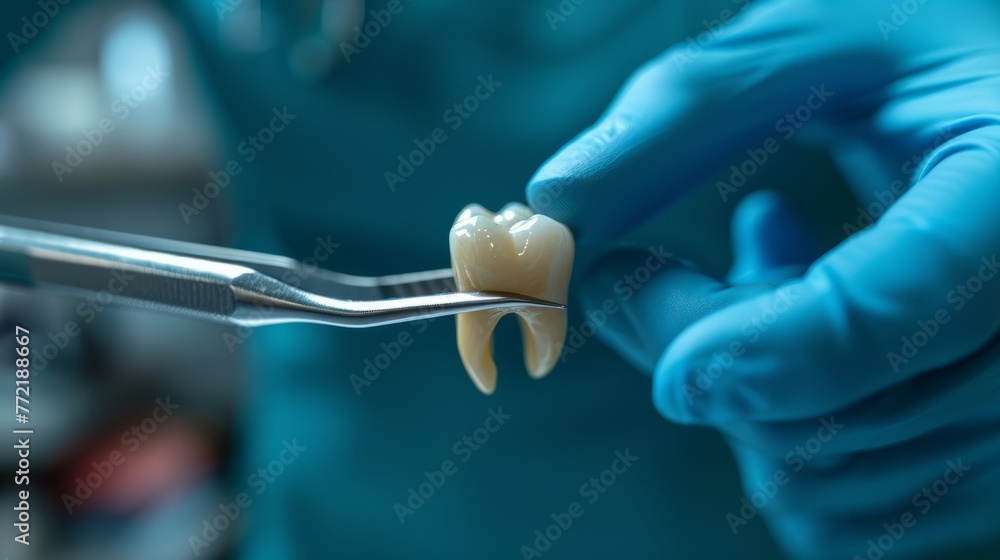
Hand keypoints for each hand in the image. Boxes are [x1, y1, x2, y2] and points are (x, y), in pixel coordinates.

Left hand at [526, 1, 999, 557]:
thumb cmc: (928, 58)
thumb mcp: (823, 43)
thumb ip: (687, 112)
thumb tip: (552, 205)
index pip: (874, 321)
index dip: (729, 335)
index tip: (614, 291)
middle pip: (818, 416)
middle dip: (690, 345)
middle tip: (636, 266)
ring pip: (816, 478)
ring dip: (735, 384)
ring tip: (765, 267)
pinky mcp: (980, 467)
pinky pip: (840, 515)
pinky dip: (776, 437)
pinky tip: (799, 338)